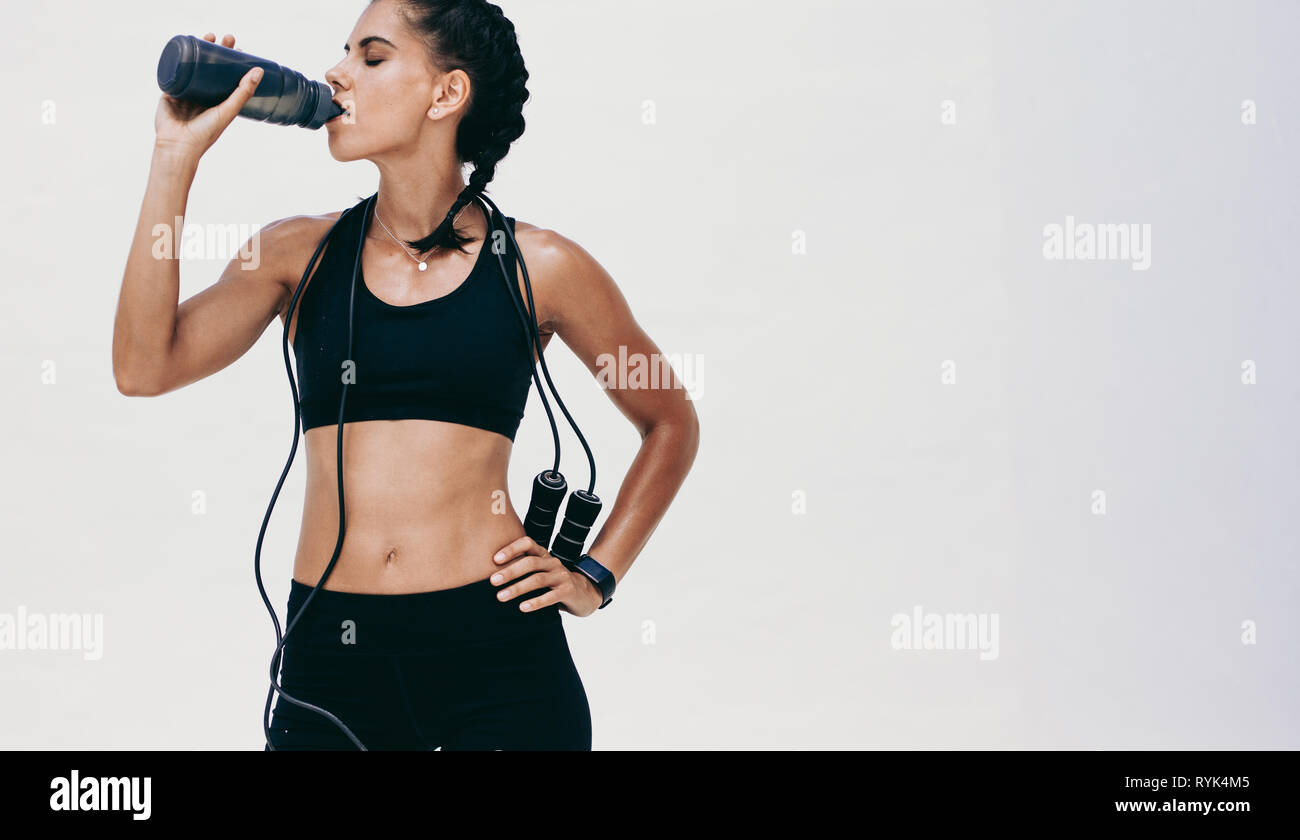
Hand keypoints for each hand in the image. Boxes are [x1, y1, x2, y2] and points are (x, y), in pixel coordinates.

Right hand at [154, 33, 262, 161]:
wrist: (177, 145)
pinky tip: (185, 43)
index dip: (233, 61)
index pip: (228, 76)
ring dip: (200, 49)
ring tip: (209, 35)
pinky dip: (179, 57)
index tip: (239, 47)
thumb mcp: (227, 110)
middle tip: (226, 37)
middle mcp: (203, 95)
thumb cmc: (205, 132)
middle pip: (212, 67)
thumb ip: (242, 92)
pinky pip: (174, 70)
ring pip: (194, 65)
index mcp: (218, 101)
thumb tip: (259, 71)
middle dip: (218, 50)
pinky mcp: (170, 90)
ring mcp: (186, 91)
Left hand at [490, 536, 602, 616]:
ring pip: (538, 580)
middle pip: (530, 563)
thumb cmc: (553, 582)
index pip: (528, 543)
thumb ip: (523, 568)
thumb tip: (490, 573)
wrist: (584, 593)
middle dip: (510, 571)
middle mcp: (553, 562)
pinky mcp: (568, 591)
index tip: (494, 559)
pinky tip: (522, 608)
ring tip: (501, 597)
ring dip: (517, 588)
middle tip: (492, 581)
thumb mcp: (540, 571)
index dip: (511, 549)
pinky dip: (535, 602)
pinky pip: (550, 597)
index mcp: (544, 555)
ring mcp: (562, 576)